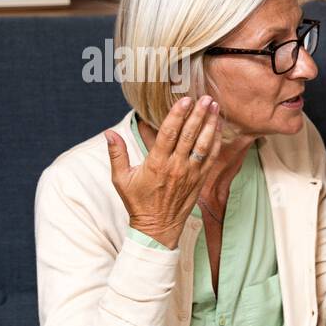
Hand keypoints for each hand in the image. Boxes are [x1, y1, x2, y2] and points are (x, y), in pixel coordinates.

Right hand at [105, 95, 221, 249]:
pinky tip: (218, 127)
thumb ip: (117, 154)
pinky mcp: (200, 180)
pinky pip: (211, 157)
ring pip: (203, 145)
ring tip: (215, 107)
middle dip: (198, 114)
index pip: (168, 134)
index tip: (184, 100)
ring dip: (210, 124)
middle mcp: (176, 167)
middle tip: (206, 97)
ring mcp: (191, 174)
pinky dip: (216, 141)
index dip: (177, 115)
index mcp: (156, 164)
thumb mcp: (121, 179)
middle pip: (189, 136)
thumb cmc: (138, 202)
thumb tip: (108, 133)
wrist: (158, 228)